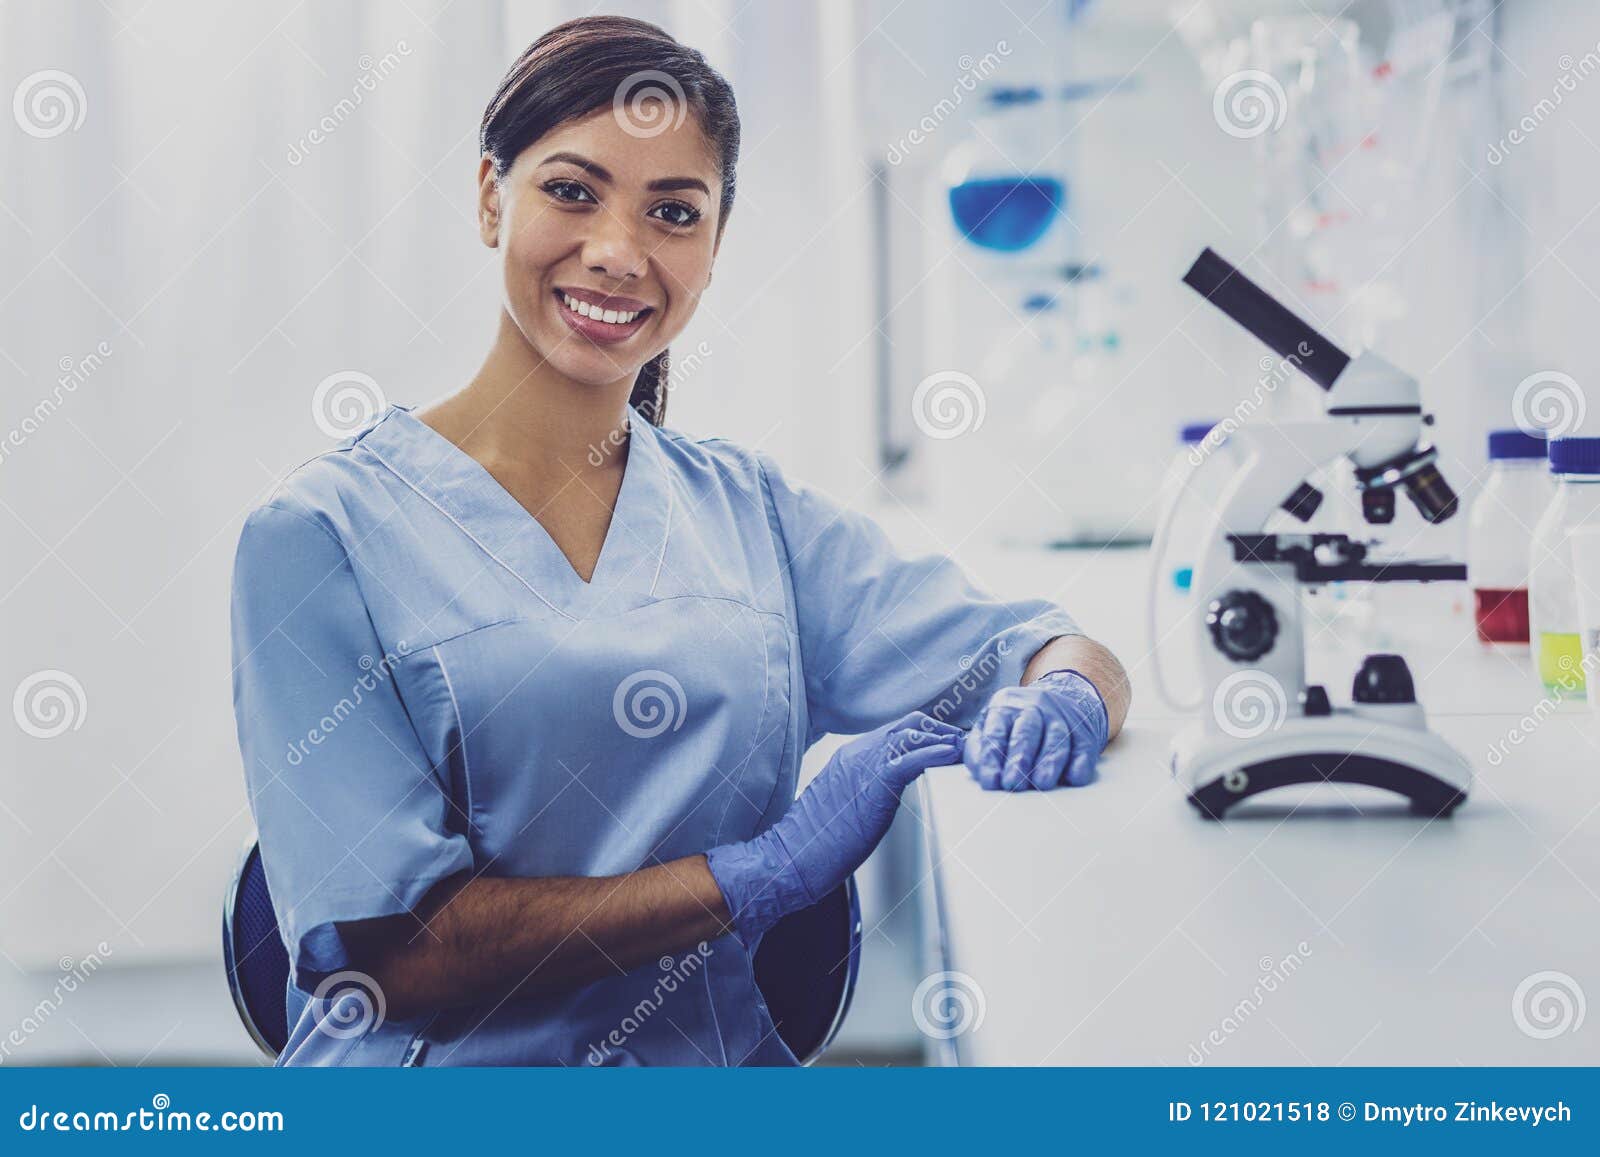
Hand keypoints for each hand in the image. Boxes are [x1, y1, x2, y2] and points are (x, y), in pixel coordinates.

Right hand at [707, 712, 962, 945]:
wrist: (793, 856)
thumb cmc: (815, 840)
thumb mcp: (843, 801)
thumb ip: (864, 787)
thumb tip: (888, 790)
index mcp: (849, 755)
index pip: (894, 731)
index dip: (924, 733)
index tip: (945, 741)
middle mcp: (858, 752)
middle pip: (908, 725)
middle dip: (940, 730)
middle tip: (962, 742)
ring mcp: (866, 764)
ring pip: (913, 736)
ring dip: (945, 739)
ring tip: (967, 747)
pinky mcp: (876, 783)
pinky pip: (913, 759)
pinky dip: (937, 752)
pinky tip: (954, 753)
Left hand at [962, 669, 1108, 791]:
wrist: (1058, 703)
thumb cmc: (1015, 725)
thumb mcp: (991, 729)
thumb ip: (981, 752)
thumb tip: (985, 778)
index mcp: (1005, 706)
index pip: (996, 731)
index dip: (992, 757)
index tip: (992, 781)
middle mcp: (1034, 707)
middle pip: (1027, 731)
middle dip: (1020, 759)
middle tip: (1013, 783)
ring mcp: (1061, 718)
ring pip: (1057, 737)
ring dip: (1049, 762)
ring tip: (1042, 784)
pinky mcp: (1083, 732)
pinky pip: (1083, 746)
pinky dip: (1080, 763)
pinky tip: (1073, 777)